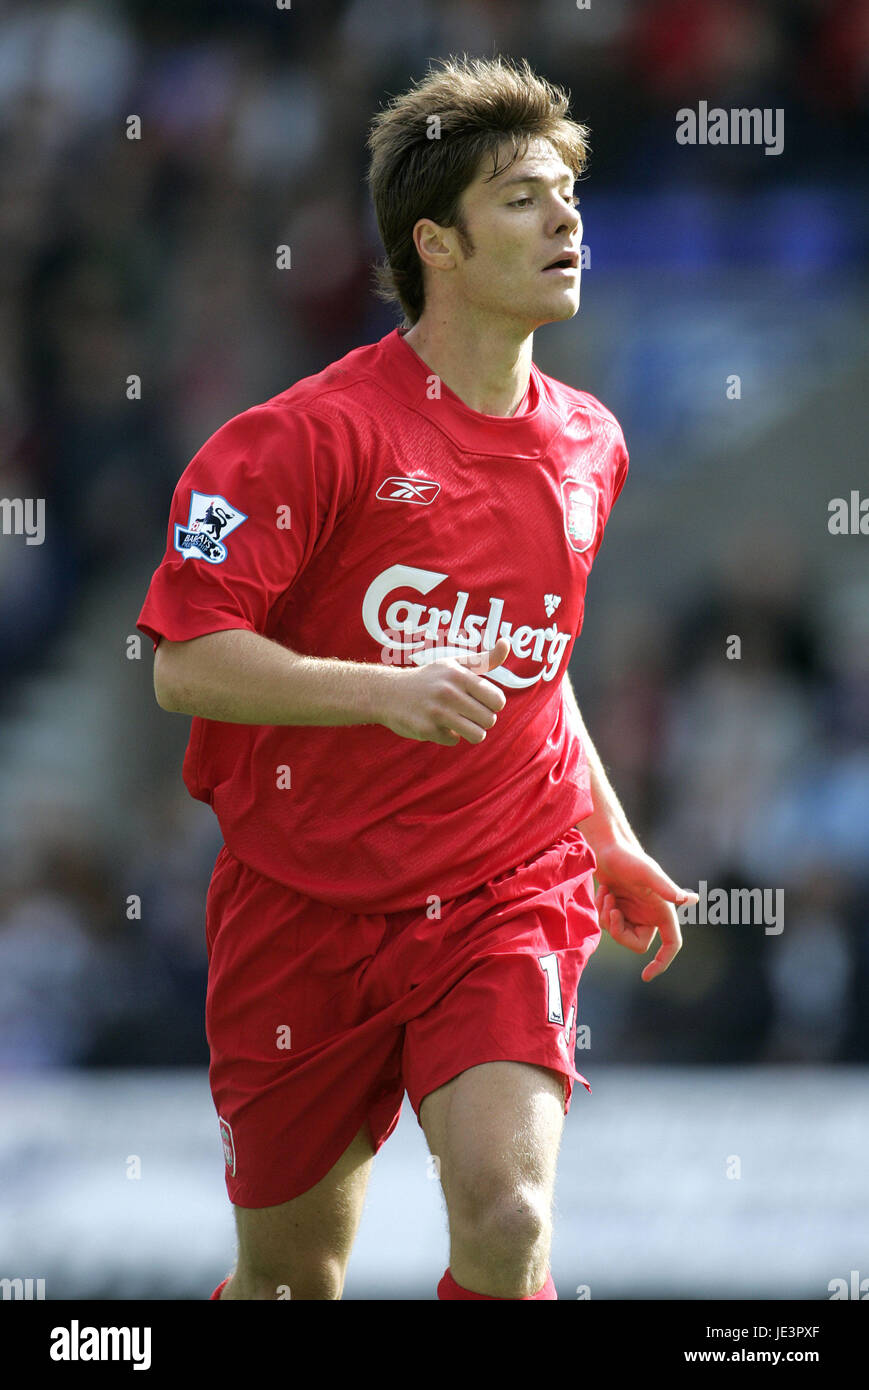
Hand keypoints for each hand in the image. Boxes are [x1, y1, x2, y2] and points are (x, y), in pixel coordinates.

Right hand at [378, 636, 509, 746]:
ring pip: (477, 735)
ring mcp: (436, 712)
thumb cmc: (429, 678)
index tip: (482, 701)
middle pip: (489, 720)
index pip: (497, 700)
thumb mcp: (454, 664)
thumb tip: (506, 643)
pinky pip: (454, 740)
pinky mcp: (426, 730)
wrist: (388, 693)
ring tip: (459, 722)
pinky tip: (436, 724)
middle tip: (468, 713)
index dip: (494, 704)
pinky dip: (448, 735)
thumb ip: (484, 659)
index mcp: (459, 675)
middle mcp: (448, 693)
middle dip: (482, 719)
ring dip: (470, 731)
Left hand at [592, 838, 698, 981]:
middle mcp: (650, 914)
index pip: (671, 944)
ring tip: (608, 894)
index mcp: (663, 910)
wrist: (607, 847)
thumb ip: (666, 887)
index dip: (663, 962)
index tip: (646, 976)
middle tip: (612, 912)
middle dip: (620, 931)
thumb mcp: (647, 872)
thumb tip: (691, 900)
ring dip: (609, 916)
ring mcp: (634, 913)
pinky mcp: (619, 908)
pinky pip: (608, 923)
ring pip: (620, 934)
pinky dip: (603, 910)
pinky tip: (604, 892)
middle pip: (637, 944)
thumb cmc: (628, 857)